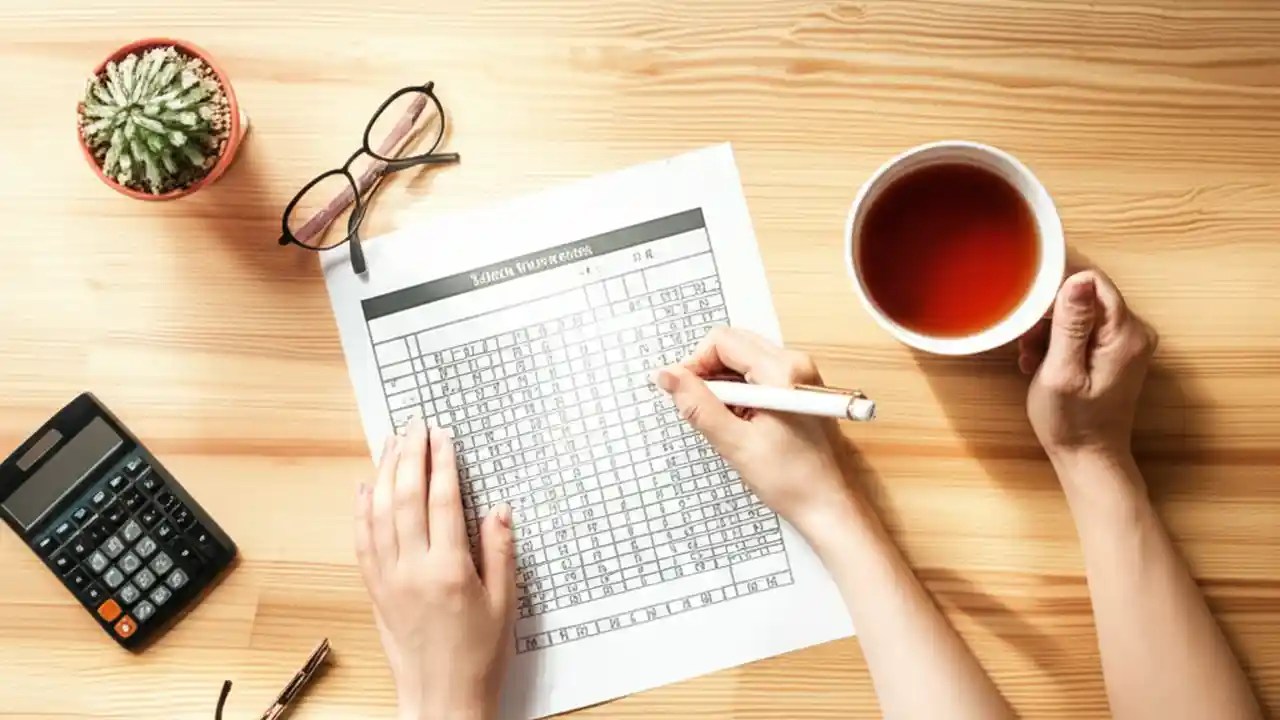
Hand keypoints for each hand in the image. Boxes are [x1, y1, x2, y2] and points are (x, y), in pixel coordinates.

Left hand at [354, 418, 514, 719]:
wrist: (442, 699)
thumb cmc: (478, 656)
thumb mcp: (503, 603)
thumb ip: (499, 552)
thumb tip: (498, 509)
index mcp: (449, 570)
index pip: (442, 501)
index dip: (442, 463)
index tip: (442, 435)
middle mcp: (413, 569)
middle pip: (406, 498)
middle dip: (410, 455)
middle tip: (415, 426)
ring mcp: (389, 579)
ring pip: (379, 513)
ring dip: (385, 473)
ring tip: (392, 444)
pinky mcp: (375, 591)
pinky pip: (362, 542)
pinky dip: (362, 511)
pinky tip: (366, 487)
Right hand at [652, 327, 856, 538]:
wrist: (831, 507)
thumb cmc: (794, 481)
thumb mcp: (736, 444)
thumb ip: (698, 406)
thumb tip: (667, 377)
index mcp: (783, 372)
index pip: (722, 340)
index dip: (694, 363)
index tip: (683, 392)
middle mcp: (796, 364)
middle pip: (734, 345)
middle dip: (708, 372)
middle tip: (700, 409)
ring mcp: (800, 376)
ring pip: (744, 361)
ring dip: (724, 385)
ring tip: (726, 423)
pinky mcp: (799, 390)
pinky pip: (758, 376)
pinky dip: (741, 394)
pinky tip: (742, 424)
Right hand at [1018, 270, 1157, 467]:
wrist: (1090, 456)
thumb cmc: (1071, 422)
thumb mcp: (1062, 373)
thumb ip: (1070, 325)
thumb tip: (1077, 280)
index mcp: (1125, 334)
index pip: (1092, 282)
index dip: (1057, 292)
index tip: (1033, 316)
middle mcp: (1135, 332)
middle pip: (1087, 296)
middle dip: (1050, 314)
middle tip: (1028, 345)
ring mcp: (1128, 341)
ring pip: (1082, 312)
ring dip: (1051, 330)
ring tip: (1033, 358)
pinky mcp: (1118, 351)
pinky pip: (1086, 328)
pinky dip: (1061, 340)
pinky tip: (1044, 362)